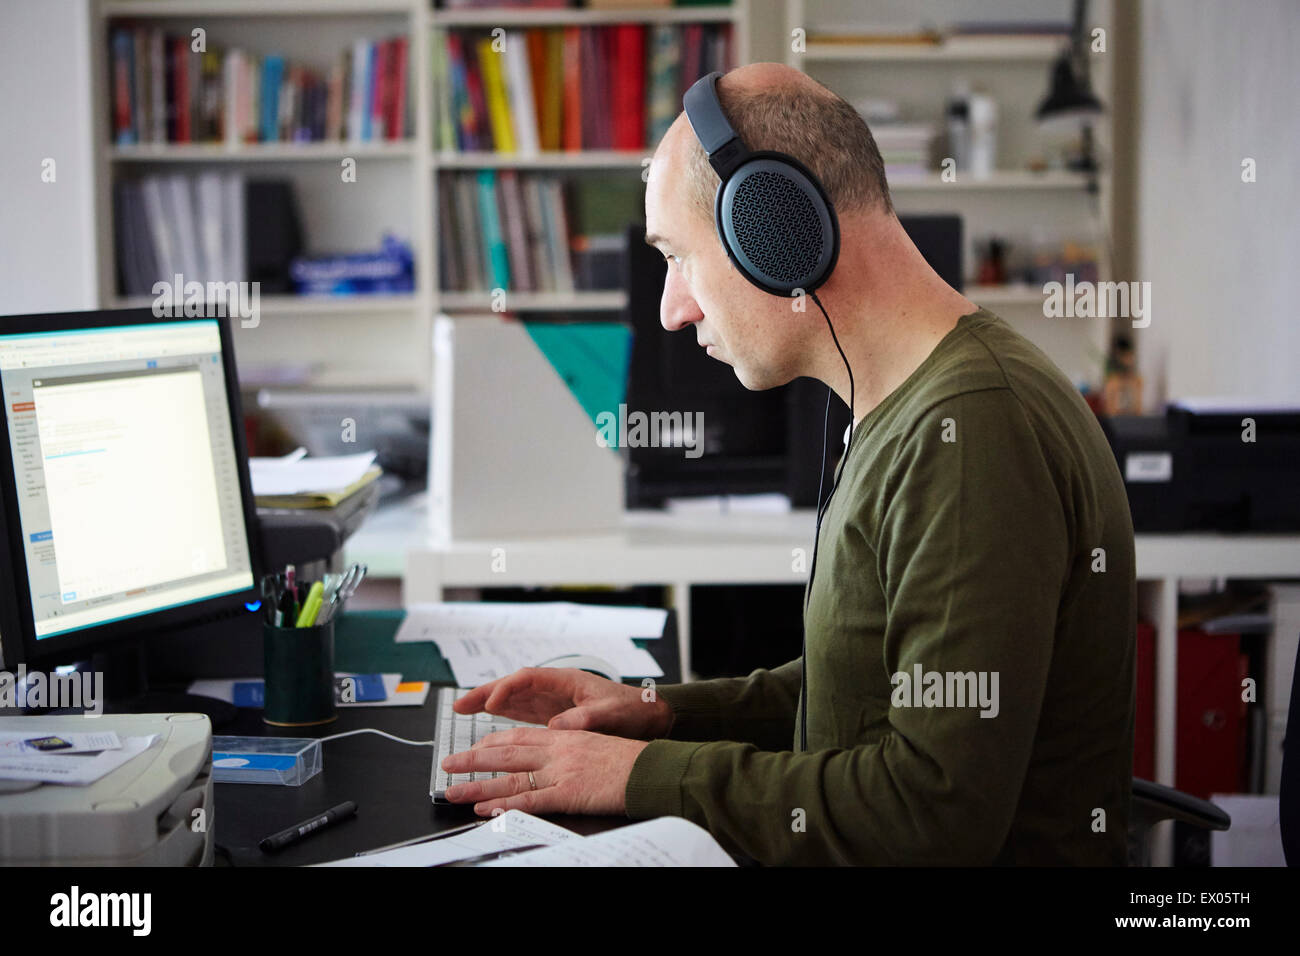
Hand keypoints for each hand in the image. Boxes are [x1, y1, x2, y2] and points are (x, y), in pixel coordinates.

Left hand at [440, 727, 648, 815]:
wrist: (653, 768)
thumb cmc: (631, 759)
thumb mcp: (597, 744)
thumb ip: (571, 749)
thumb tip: (552, 758)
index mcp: (565, 737)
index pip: (520, 736)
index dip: (493, 742)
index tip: (475, 746)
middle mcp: (558, 751)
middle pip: (506, 753)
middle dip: (473, 759)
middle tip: (448, 765)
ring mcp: (562, 772)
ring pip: (511, 777)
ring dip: (479, 785)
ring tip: (453, 791)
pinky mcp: (569, 793)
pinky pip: (531, 800)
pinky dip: (506, 804)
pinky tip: (487, 808)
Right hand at [453, 667, 672, 738]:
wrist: (649, 716)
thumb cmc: (632, 710)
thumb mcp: (609, 714)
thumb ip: (584, 719)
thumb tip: (556, 727)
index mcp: (566, 680)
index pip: (527, 678)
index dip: (507, 688)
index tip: (491, 702)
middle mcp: (555, 688)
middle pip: (513, 686)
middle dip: (485, 692)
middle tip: (459, 704)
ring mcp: (552, 701)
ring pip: (513, 698)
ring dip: (488, 702)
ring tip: (461, 710)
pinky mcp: (554, 715)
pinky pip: (522, 712)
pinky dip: (503, 714)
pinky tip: (487, 720)